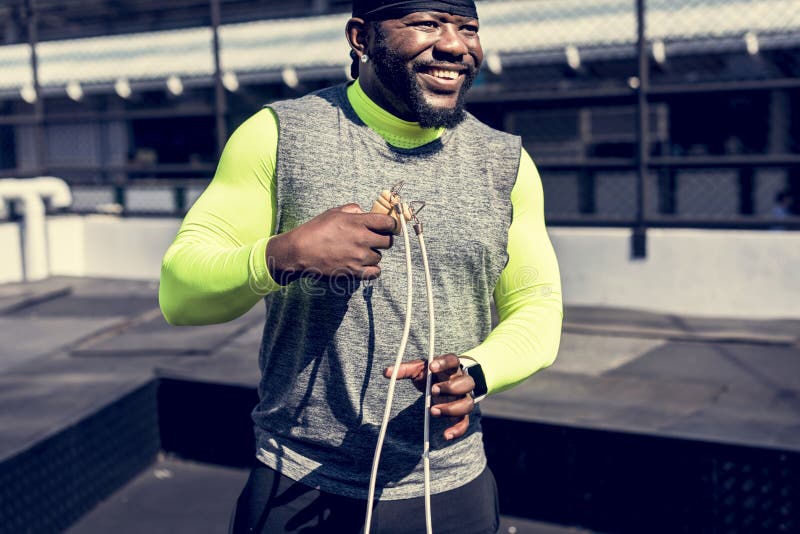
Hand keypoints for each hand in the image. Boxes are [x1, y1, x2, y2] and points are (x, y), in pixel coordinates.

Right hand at [266, 204, 395, 283]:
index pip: (388, 222)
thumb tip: (364, 211)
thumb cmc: (315, 230)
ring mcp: (359, 257)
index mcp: (358, 222)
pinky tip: (364, 265)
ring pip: (379, 257)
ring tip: (359, 253)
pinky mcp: (354, 272)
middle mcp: (362, 239)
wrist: (299, 251)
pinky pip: (375, 272)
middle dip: (383, 240)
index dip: (392, 225)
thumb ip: (353, 209)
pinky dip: (372, 269)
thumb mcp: (333, 212)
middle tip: (374, 240)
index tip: (389, 227)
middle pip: (388, 241)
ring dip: (373, 255)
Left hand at [384, 353, 474, 440]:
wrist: (445, 383)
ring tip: (433, 411)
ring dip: (452, 408)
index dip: (444, 362)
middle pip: (466, 382)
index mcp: (451, 367)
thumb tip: (386, 372)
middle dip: (450, 387)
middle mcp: (461, 381)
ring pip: (467, 403)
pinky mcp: (462, 413)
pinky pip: (464, 422)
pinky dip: (458, 430)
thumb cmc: (431, 375)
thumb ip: (405, 370)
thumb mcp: (419, 369)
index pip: (453, 360)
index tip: (431, 366)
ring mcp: (464, 398)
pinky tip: (446, 435)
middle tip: (433, 391)